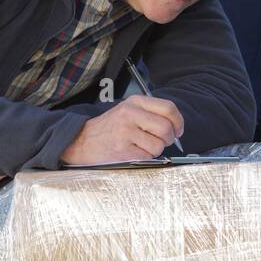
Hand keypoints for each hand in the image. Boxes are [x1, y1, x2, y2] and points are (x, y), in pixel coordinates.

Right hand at [59, 95, 184, 164]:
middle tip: (162, 142)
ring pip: (158, 145)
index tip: (178, 130)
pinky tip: (134, 154)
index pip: (168, 108)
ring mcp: (125, 132)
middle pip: (166, 128)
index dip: (178, 122)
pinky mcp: (122, 150)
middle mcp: (130, 114)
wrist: (81, 141)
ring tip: (141, 147)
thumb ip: (150, 113)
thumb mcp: (128, 111)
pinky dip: (145, 158)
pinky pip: (148, 157)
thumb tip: (176, 126)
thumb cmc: (109, 128)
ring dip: (155, 150)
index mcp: (134, 102)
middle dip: (169, 139)